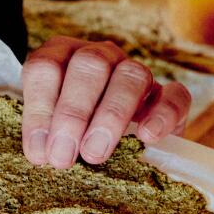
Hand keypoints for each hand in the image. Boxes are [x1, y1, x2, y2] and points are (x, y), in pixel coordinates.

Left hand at [21, 36, 193, 167]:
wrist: (114, 142)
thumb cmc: (72, 134)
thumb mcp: (51, 130)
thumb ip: (46, 135)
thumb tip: (42, 153)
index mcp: (62, 56)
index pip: (47, 68)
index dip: (40, 109)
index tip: (39, 151)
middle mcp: (100, 56)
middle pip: (90, 65)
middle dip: (73, 113)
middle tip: (63, 156)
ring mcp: (136, 72)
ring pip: (131, 75)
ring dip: (111, 115)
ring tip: (94, 154)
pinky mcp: (168, 96)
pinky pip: (175, 94)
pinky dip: (162, 114)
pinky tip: (147, 137)